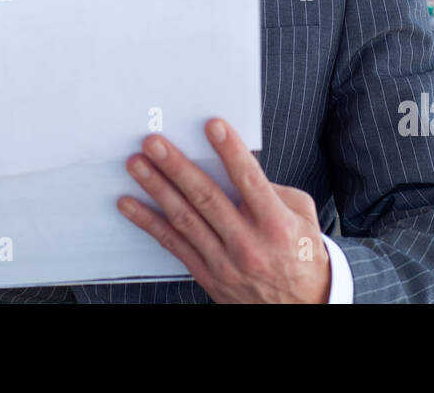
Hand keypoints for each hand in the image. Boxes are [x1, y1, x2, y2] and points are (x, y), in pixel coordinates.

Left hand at [118, 119, 330, 303]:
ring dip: (157, 188)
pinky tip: (130, 204)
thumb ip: (273, 190)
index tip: (213, 126)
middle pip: (206, 198)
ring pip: (184, 219)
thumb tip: (237, 166)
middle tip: (154, 143)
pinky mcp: (208, 275)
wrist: (302, 307)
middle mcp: (248, 244)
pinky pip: (173, 244)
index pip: (249, 181)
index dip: (230, 151)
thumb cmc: (303, 255)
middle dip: (177, 167)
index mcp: (276, 225)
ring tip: (137, 165)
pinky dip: (149, 222)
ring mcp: (225, 262)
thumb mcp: (303, 217)